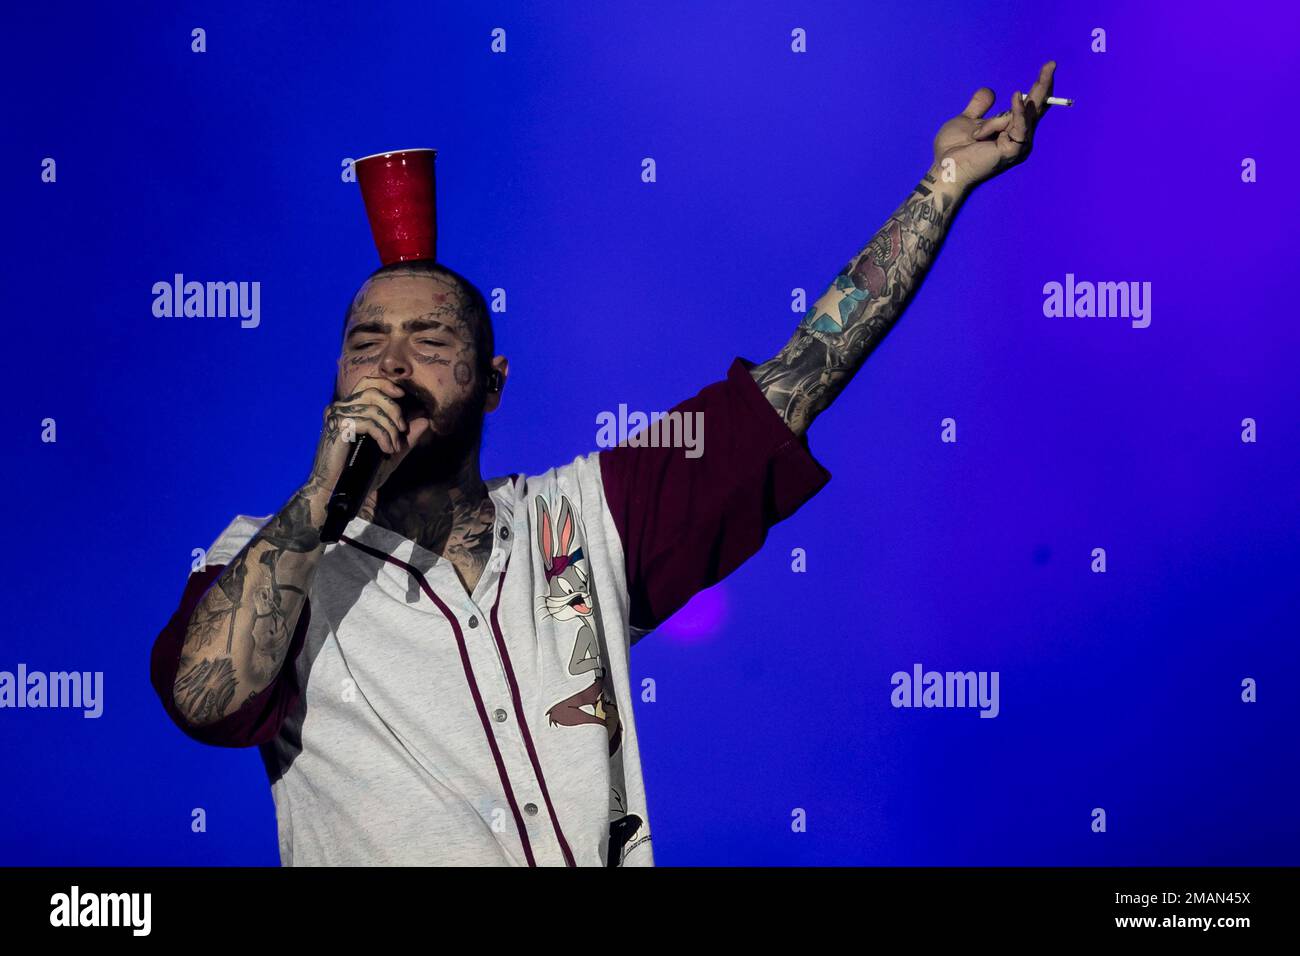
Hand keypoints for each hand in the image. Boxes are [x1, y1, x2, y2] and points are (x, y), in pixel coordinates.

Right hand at [306, 376, 432, 492]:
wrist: (335, 488)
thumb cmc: (359, 472)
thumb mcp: (388, 453)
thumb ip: (405, 437)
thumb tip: (425, 421)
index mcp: (349, 408)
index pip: (366, 383)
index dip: (385, 384)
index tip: (402, 396)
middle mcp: (341, 407)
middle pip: (372, 392)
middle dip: (393, 409)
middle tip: (402, 429)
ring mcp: (337, 416)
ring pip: (373, 409)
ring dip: (390, 428)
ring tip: (395, 446)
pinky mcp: (339, 427)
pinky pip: (368, 423)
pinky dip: (383, 436)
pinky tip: (387, 450)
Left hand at [932, 60, 1056, 191]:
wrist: (945, 165)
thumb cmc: (953, 147)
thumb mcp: (966, 119)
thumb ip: (979, 106)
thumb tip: (990, 90)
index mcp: (1009, 129)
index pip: (1028, 105)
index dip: (1039, 86)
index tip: (1048, 66)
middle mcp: (1018, 136)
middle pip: (1035, 107)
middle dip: (1043, 84)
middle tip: (1051, 63)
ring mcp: (1017, 144)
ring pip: (1018, 116)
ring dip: (992, 124)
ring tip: (975, 137)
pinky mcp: (1013, 149)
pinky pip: (1019, 125)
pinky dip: (1017, 111)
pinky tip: (1016, 96)